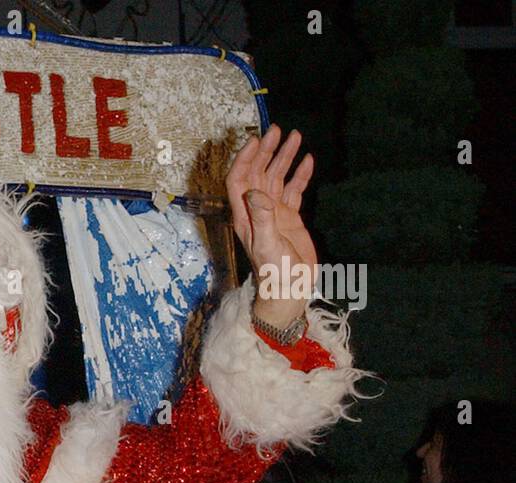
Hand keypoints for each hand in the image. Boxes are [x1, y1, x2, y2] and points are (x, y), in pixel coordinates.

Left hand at [226, 124, 316, 323]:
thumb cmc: (274, 271)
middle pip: (258, 172)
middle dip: (267, 151)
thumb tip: (256, 191)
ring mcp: (274, 212)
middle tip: (279, 130)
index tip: (256, 140)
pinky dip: (300, 174)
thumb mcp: (267, 244)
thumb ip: (262, 217)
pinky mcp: (290, 217)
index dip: (245, 159)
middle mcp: (257, 210)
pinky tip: (308, 160)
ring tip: (295, 137)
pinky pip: (293, 189)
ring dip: (284, 157)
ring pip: (277, 177)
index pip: (239, 179)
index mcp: (245, 215)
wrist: (290, 288)